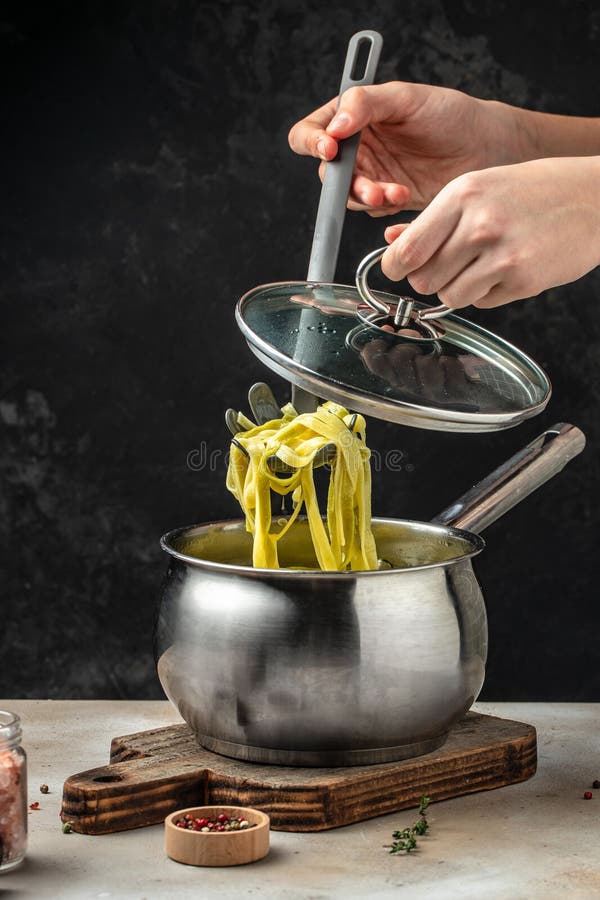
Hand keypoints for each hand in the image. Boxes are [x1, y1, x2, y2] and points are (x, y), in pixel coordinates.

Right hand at [288, 82, 523, 215]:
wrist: (486, 148)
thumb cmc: (450, 114)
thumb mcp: (406, 97)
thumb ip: (366, 104)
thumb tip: (335, 126)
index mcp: (352, 119)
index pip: (310, 132)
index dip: (312, 142)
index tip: (331, 147)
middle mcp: (358, 150)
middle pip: (329, 174)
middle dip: (347, 183)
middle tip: (372, 188)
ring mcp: (373, 177)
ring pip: (349, 198)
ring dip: (367, 199)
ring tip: (395, 194)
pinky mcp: (389, 201)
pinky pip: (374, 214)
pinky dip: (386, 211)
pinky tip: (406, 199)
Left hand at [381, 156, 599, 307]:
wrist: (595, 197)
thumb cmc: (535, 191)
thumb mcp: (479, 189)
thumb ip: (432, 219)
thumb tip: (390, 242)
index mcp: (462, 195)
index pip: (406, 251)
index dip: (394, 267)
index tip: (398, 270)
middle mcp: (479, 224)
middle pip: (423, 280)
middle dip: (430, 278)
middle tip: (448, 266)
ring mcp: (502, 254)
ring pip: (449, 297)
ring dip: (457, 289)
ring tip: (479, 266)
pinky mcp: (523, 279)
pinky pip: (481, 302)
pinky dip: (486, 293)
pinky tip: (506, 268)